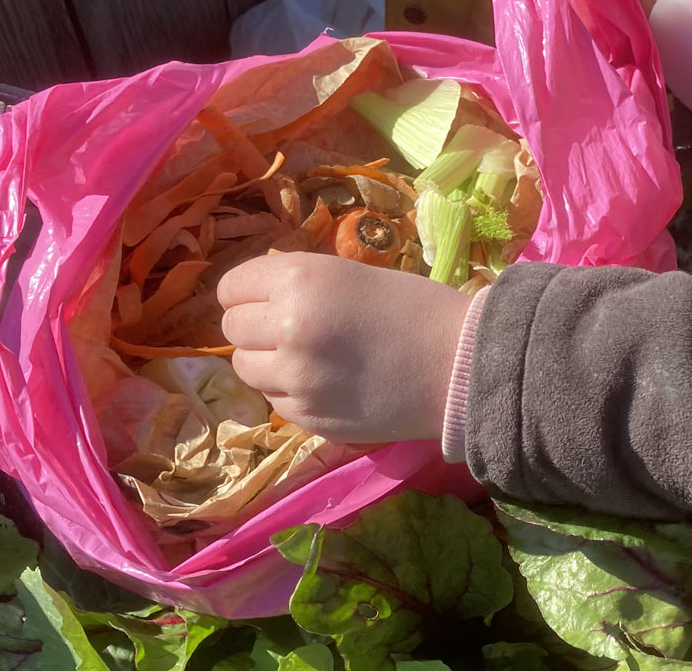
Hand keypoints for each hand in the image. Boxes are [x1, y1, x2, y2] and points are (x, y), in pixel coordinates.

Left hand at [218, 252, 470, 442]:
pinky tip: (328, 384)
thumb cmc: (415, 307)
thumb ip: (300, 285)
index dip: (249, 292)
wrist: (460, 364)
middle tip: (292, 329)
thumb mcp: (350, 274)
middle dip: (255, 327)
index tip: (268, 298)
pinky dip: (292, 391)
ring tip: (310, 359)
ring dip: (268, 362)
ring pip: (246, 368)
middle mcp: (287, 327)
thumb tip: (261, 300)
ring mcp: (294, 378)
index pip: (231, 287)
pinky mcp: (307, 417)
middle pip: (232, 328)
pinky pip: (274, 400)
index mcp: (299, 280)